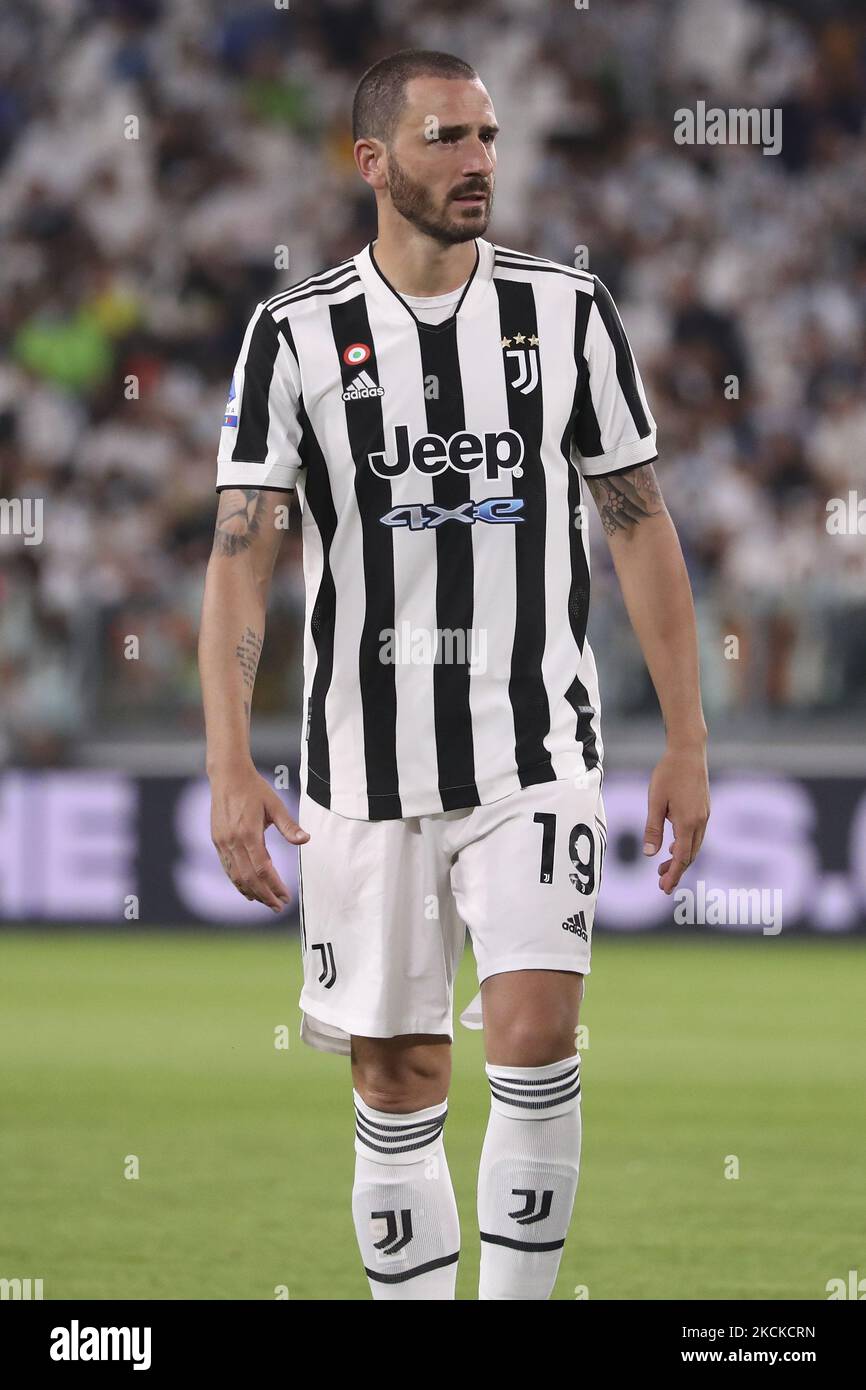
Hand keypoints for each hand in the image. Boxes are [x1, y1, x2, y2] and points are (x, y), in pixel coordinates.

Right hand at [210, 764, 309, 911]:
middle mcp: (233, 841)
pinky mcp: (217, 841)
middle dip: (264, 896)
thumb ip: (289, 826)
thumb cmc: (254, 788)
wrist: (227, 775)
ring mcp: (222, 842)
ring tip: (265, 902)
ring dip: (251, 892)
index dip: (274, 886)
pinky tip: (247, 889)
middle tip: (278, 907)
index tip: (286, 898)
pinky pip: (227, 868)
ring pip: (236, 876)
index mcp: (249, 833)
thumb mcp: (276, 805)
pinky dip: (238, 882)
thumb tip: (305, 840)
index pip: (262, 869)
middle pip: (248, 878)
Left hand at [643, 745, 709, 894]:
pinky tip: (674, 847)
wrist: (689, 751)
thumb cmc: (669, 773)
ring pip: (695, 846)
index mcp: (688, 822)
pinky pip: (697, 835)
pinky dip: (686, 846)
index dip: (673, 874)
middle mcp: (700, 822)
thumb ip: (653, 828)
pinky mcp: (704, 809)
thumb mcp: (655, 801)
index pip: (682, 857)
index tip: (664, 888)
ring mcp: (705, 815)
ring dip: (681, 859)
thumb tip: (650, 854)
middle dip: (677, 871)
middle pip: (690, 855)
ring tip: (665, 868)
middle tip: (661, 883)